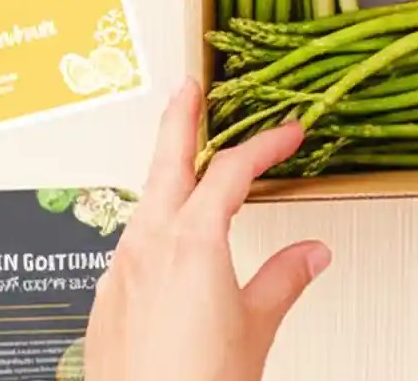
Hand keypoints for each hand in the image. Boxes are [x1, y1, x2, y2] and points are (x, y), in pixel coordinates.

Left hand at [85, 80, 330, 380]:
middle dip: (179, 121)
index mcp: (192, 242)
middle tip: (188, 89)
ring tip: (186, 169)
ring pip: (145, 205)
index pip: (231, 171)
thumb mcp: (258, 328)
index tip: (287, 133)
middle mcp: (147, 246)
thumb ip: (284, 279)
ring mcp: (120, 272)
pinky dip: (155, 230)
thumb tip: (310, 254)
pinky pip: (132, 247)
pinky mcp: (107, 301)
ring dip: (168, 180)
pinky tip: (170, 247)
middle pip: (165, 163)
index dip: (264, 145)